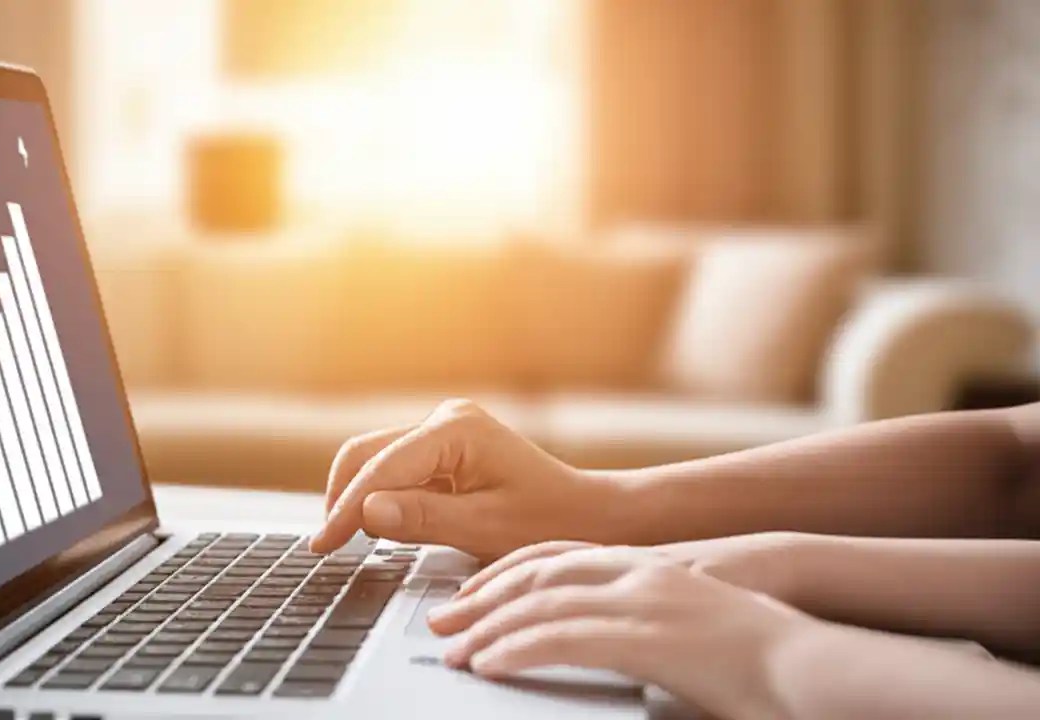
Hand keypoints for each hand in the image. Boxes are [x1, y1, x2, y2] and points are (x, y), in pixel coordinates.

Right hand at [309, 400, 618, 558]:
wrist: (586, 512)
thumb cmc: (548, 520)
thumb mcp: (485, 529)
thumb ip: (422, 519)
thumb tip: (366, 510)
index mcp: (456, 429)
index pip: (382, 469)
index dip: (346, 509)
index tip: (324, 545)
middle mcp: (445, 417)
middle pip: (366, 453)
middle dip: (342, 498)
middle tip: (327, 546)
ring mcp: (443, 427)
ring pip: (374, 458)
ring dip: (357, 496)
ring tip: (345, 540)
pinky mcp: (442, 445)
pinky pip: (395, 466)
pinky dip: (378, 494)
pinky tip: (374, 526)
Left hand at [437, 562, 815, 719]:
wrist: (816, 661)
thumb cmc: (762, 652)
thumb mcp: (689, 625)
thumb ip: (643, 626)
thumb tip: (607, 645)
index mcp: (647, 566)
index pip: (557, 555)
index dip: (505, 574)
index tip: (471, 595)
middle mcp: (638, 573)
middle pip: (538, 575)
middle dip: (483, 599)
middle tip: (442, 622)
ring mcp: (643, 602)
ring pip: (543, 605)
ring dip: (490, 630)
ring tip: (453, 652)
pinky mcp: (649, 639)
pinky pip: (565, 639)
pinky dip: (519, 650)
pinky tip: (491, 664)